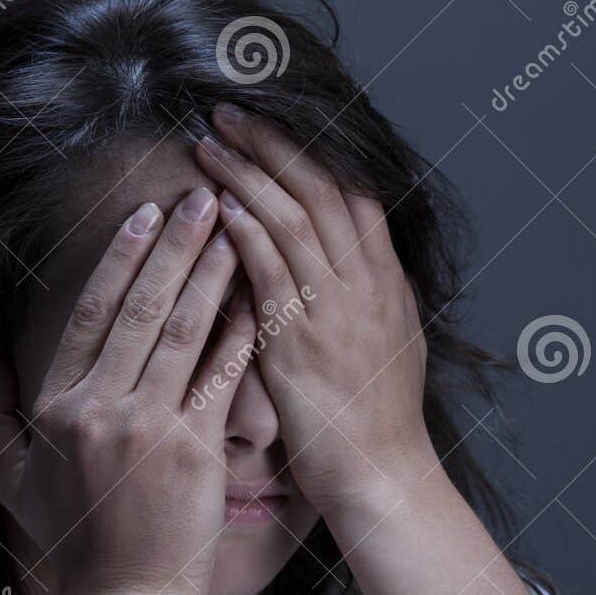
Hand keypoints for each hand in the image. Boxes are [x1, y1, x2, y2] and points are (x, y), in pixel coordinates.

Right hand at [0, 188, 256, 594]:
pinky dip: (241, 329)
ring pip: (182, 329)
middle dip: (173, 244)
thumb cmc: (75, 547)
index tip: (144, 218)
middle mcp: (99, 408)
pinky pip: (222, 374)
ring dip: (210, 269)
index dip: (120, 259)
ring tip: (233, 224)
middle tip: (200, 196)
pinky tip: (259, 292)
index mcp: (58, 407)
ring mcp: (148, 427)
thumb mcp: (16, 484)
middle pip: (140, 307)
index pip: (92, 315)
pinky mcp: (194, 449)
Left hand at [196, 107, 439, 533]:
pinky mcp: (304, 342)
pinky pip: (275, 272)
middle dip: (270, 146)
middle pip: (319, 189)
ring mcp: (338, 310)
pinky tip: (222, 207)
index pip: (351, 193)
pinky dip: (249, 233)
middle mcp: (366, 285)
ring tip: (208, 146)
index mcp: (386, 283)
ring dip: (247, 175)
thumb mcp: (386, 351)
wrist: (382, 478)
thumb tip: (348, 275)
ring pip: (294, 219)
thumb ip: (365, 305)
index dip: (310, 153)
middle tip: (226, 116)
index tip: (271, 128)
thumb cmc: (376, 429)